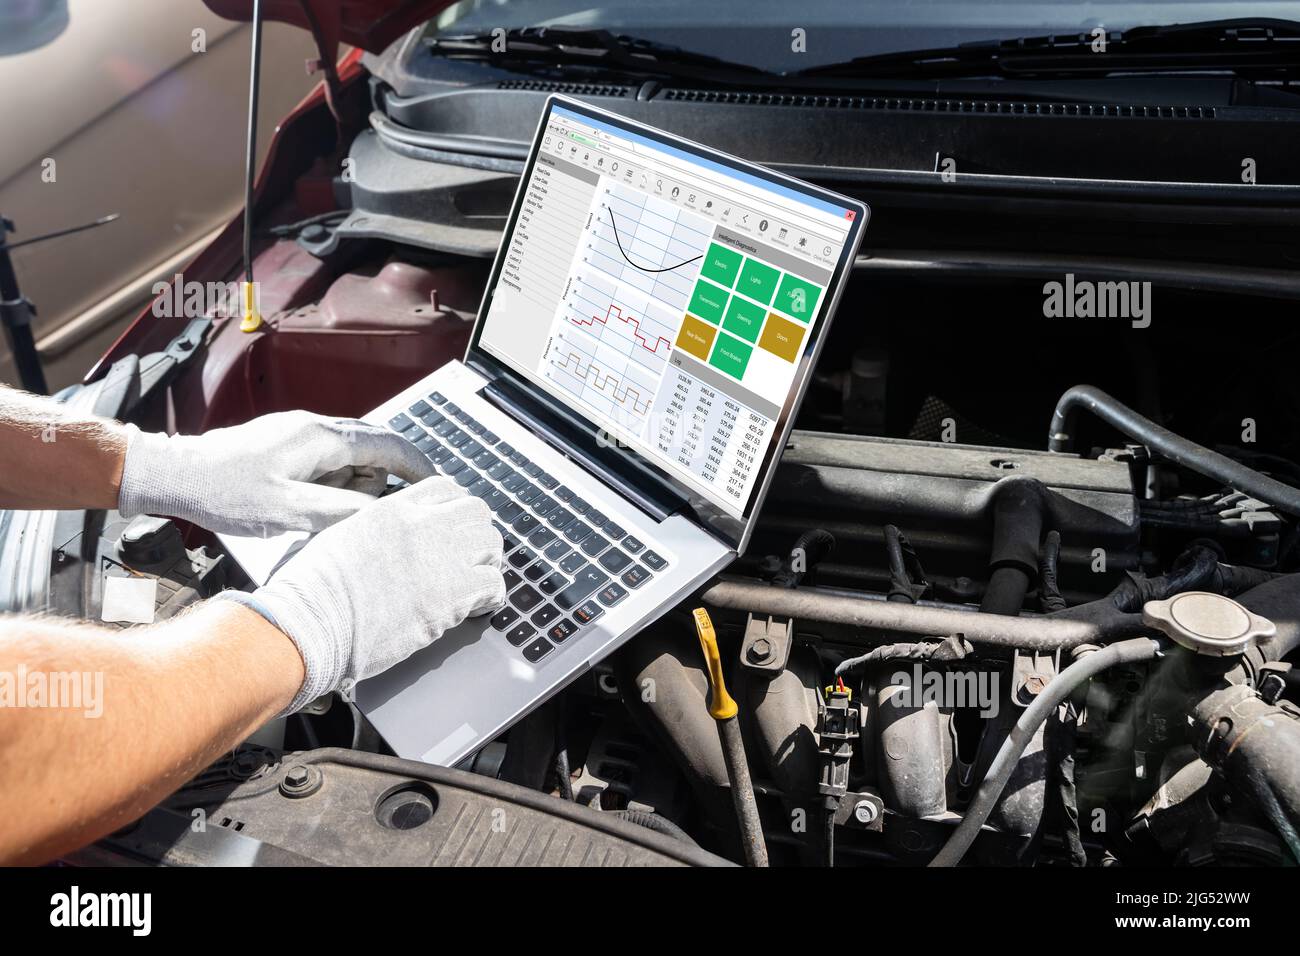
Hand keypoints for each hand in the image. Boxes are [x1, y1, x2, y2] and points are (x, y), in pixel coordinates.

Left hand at [117, 411, 433, 536]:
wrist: (175, 473)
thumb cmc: (223, 492)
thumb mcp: (286, 512)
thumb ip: (338, 512)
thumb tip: (381, 515)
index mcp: (322, 438)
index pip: (389, 445)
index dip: (420, 467)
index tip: (440, 486)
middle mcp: (316, 427)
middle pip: (376, 446)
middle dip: (393, 476)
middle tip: (400, 509)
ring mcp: (300, 432)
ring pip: (353, 453)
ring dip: (361, 481)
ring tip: (346, 513)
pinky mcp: (287, 442)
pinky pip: (330, 458)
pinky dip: (340, 479)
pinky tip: (324, 504)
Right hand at [227, 477, 504, 711]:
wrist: (310, 623)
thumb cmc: (310, 592)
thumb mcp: (338, 539)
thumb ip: (369, 531)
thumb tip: (380, 544)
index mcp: (390, 510)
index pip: (444, 489)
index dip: (454, 509)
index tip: (455, 528)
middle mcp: (420, 525)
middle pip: (475, 512)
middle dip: (477, 534)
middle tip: (471, 557)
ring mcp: (439, 556)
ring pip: (491, 543)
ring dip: (487, 562)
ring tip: (477, 582)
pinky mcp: (451, 594)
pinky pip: (494, 584)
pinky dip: (491, 597)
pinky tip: (479, 607)